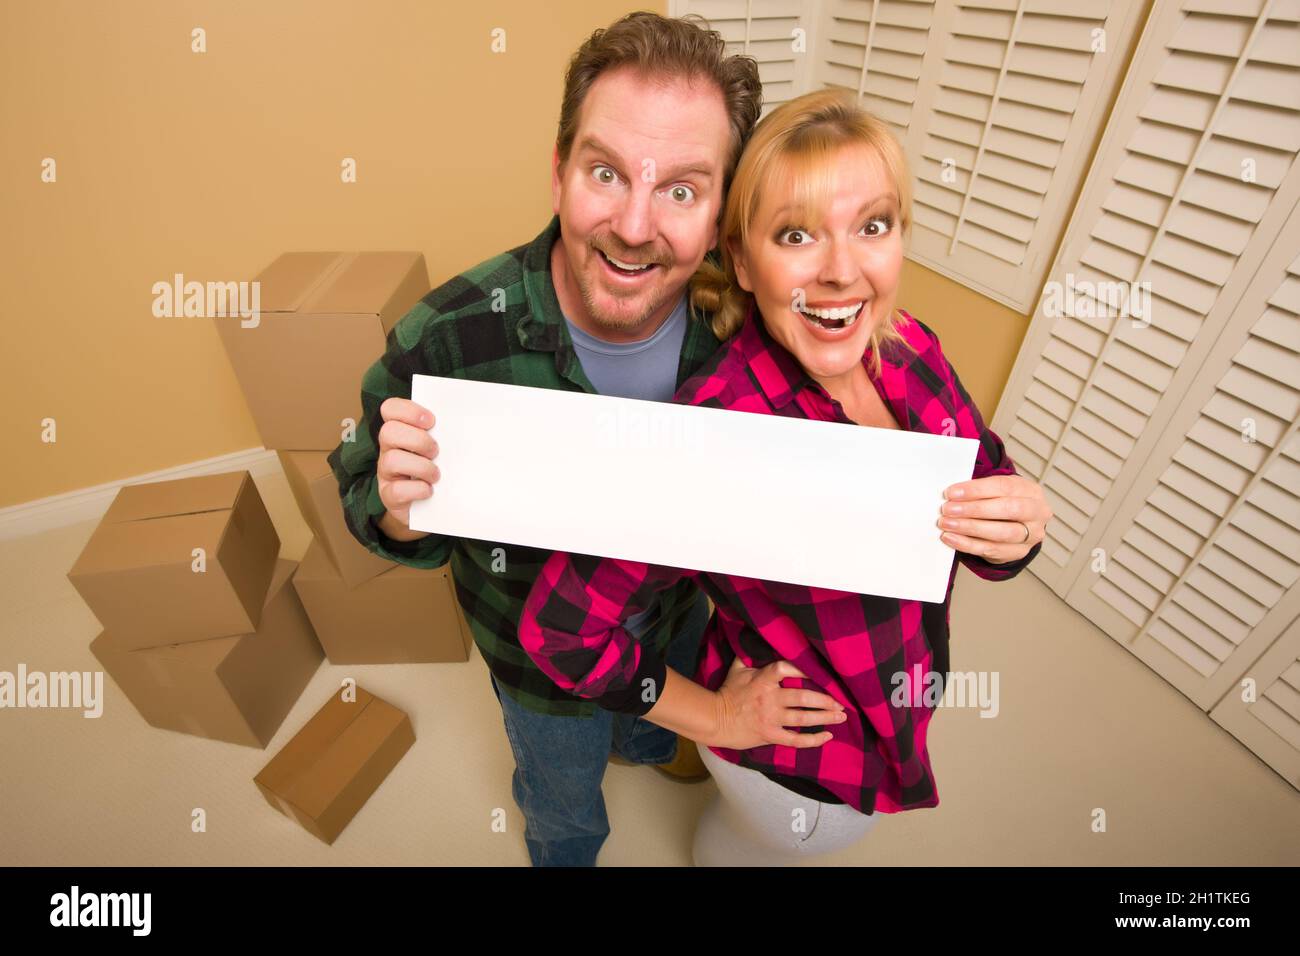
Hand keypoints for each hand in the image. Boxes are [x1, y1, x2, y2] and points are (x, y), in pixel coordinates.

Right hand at [376, 397, 439, 530]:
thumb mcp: (442, 448)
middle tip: (436, 451)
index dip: (408, 411)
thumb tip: (473, 424)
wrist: (433, 507)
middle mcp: (389, 449)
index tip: (431, 421)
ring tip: (436, 475)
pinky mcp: (390, 497)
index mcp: (400, 432)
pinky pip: (396, 490)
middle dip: (418, 440)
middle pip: (388, 432)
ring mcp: (387, 474)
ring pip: (391, 460)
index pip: (390, 409)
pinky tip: (429, 490)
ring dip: (421, 466)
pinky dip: (416, 489)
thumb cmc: (439, 470)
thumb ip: (447, 433)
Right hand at [711, 657, 846, 749]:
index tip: (821, 673)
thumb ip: (748, 654)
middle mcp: (770, 699)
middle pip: (803, 698)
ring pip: (803, 719)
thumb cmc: (727, 693)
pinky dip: (813, 740)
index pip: (787, 669)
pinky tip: (827, 736)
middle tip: (841, 702)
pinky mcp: (770, 735)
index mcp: (763, 680)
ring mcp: (771, 719)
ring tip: (841, 716)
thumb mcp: (736, 669)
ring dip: (825, 717)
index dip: (804, 670)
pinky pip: (796, 740)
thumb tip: (753, 636)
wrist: (714, 720)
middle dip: (826, 700)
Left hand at [938, 474, 1051, 564]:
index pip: (1004, 487)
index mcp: (1030, 491)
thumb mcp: (997, 490)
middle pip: (1008, 509)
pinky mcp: (1019, 552)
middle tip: (949, 509)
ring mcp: (1031, 535)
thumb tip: (952, 494)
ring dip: (970, 528)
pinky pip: (992, 550)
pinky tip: (952, 538)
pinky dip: (968, 544)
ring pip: (1001, 533)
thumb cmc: (1003, 503)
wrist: (1018, 524)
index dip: (976, 490)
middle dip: (974, 509)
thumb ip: (979, 490)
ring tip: (947, 524)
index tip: (952, 492)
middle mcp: (1037, 512)